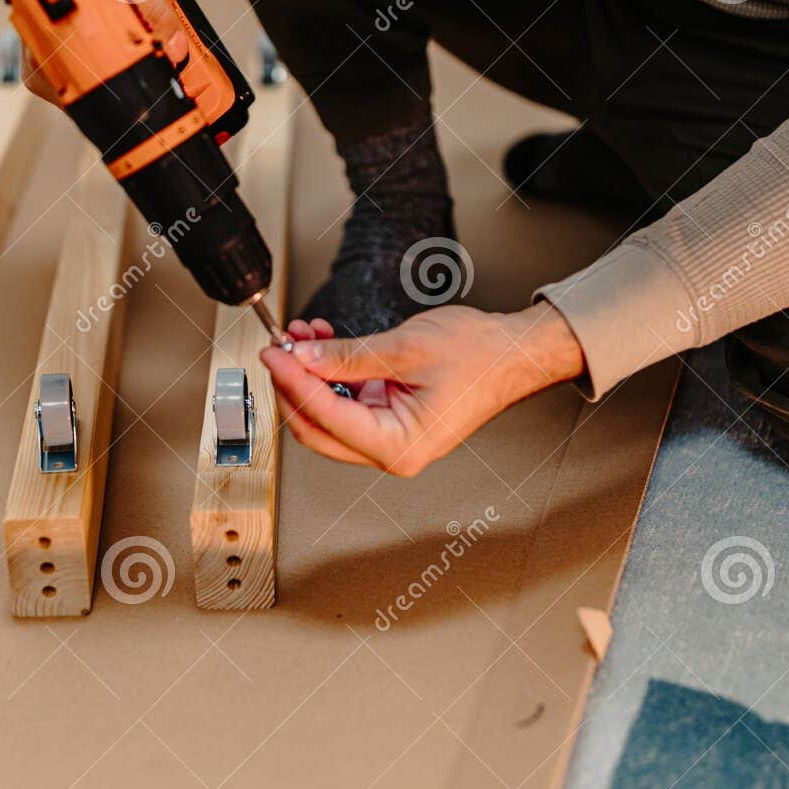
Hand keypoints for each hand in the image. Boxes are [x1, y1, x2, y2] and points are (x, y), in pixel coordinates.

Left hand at [260, 303, 585, 474]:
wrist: (515, 352)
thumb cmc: (481, 356)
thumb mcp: (405, 348)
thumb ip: (347, 356)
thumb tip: (302, 358)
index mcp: (399, 446)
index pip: (326, 416)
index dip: (292, 382)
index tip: (272, 354)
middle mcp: (393, 451)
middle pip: (318, 427)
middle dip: (295, 384)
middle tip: (279, 348)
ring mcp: (391, 437)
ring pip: (328, 414)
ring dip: (311, 375)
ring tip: (305, 336)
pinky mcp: (390, 419)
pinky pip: (347, 402)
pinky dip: (332, 374)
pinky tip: (324, 345)